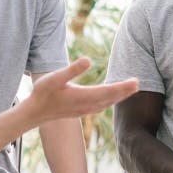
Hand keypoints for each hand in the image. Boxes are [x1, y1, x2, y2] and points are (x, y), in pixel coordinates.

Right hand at [23, 57, 138, 122]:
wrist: (34, 112)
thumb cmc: (43, 92)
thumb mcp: (55, 78)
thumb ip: (72, 69)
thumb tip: (88, 59)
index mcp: (83, 96)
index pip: (109, 91)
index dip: (123, 87)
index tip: (136, 81)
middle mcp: (88, 105)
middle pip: (112, 97)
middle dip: (126, 91)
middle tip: (138, 83)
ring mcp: (86, 110)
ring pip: (108, 103)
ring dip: (120, 96)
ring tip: (132, 88)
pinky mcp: (82, 111)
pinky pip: (102, 106)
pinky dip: (111, 100)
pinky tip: (114, 97)